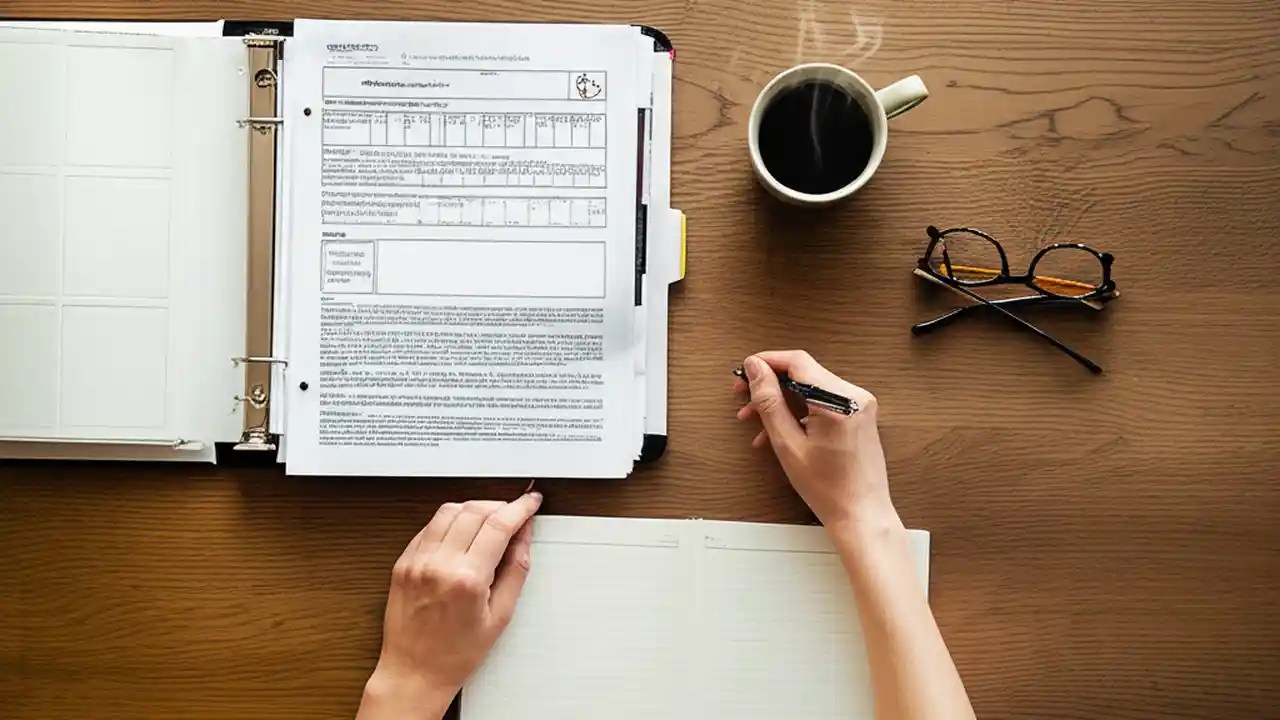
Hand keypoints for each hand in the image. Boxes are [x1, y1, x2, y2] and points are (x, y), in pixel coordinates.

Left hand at [358, 494, 542, 719]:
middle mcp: (438, 564)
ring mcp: (417, 561)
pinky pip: (428, 527)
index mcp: (467, 580)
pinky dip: (449, 522)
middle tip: (513, 513)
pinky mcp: (403, 562)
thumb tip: (524, 537)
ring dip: (473, 508)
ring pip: (449, 511)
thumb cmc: (455, 653)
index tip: (531, 502)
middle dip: (500, 505)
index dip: (520, 508)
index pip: (499, 525)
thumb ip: (516, 569)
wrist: (414, 672)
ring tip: (488, 522)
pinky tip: (461, 534)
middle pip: (475, 510)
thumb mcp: (500, 616)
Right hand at [735, 351, 895, 533]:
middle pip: (802, 373)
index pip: (797, 362)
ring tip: (755, 420)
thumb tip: (755, 370)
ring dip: (781, 400)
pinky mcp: (858, 414)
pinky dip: (798, 410)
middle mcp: (853, 396)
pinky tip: (778, 429)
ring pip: (809, 388)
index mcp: (838, 400)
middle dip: (769, 385)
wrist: (861, 513)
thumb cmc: (830, 489)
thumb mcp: (788, 444)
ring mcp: (858, 404)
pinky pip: (821, 401)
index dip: (766, 362)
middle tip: (743, 398)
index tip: (744, 372)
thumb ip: (769, 402)